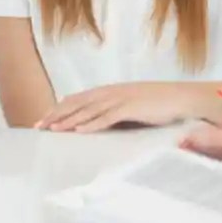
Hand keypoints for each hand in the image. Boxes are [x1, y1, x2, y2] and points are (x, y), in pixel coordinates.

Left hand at [36, 82, 199, 132]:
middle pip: (77, 103)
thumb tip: (96, 122)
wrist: (184, 98)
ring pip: (88, 110)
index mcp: (110, 91)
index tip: (43, 120)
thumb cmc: (159, 104)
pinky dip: (91, 124)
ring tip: (52, 129)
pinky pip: (107, 117)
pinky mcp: (131, 107)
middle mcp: (111, 92)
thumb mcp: (131, 106)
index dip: (59, 109)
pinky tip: (79, 131)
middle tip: (38, 126)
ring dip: (69, 120)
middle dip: (56, 114)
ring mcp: (121, 98)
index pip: (78, 99)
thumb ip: (113, 111)